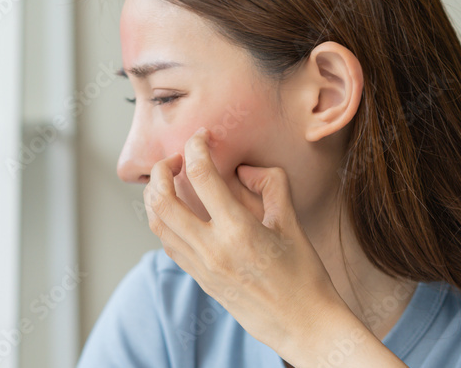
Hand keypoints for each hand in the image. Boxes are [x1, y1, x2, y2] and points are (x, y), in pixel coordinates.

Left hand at [143, 128, 402, 366]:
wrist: (303, 324)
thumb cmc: (304, 275)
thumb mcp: (292, 223)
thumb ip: (270, 185)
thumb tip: (244, 169)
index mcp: (238, 231)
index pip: (202, 176)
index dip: (196, 147)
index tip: (201, 136)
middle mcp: (212, 249)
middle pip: (162, 199)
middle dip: (161, 169)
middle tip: (176, 158)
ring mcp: (201, 267)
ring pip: (157, 222)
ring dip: (156, 194)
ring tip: (170, 180)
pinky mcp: (198, 279)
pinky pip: (168, 243)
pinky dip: (164, 220)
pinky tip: (178, 210)